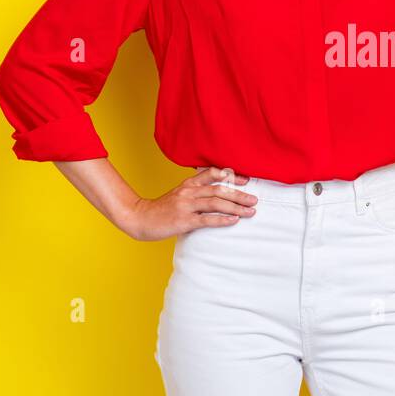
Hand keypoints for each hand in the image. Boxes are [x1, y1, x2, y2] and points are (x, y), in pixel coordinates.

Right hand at [121, 166, 257, 241]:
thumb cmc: (162, 209)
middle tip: (254, 199)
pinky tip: (234, 220)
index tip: (246, 181)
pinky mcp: (183, 220)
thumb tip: (217, 193)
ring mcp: (186, 206)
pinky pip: (206, 219)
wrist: (140, 218)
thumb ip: (195, 191)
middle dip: (239, 194)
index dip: (230, 177)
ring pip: (215, 203)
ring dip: (236, 206)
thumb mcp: (179, 194)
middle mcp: (188, 192)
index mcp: (188, 184)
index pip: (212, 174)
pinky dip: (222, 219)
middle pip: (219, 189)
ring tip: (250, 211)